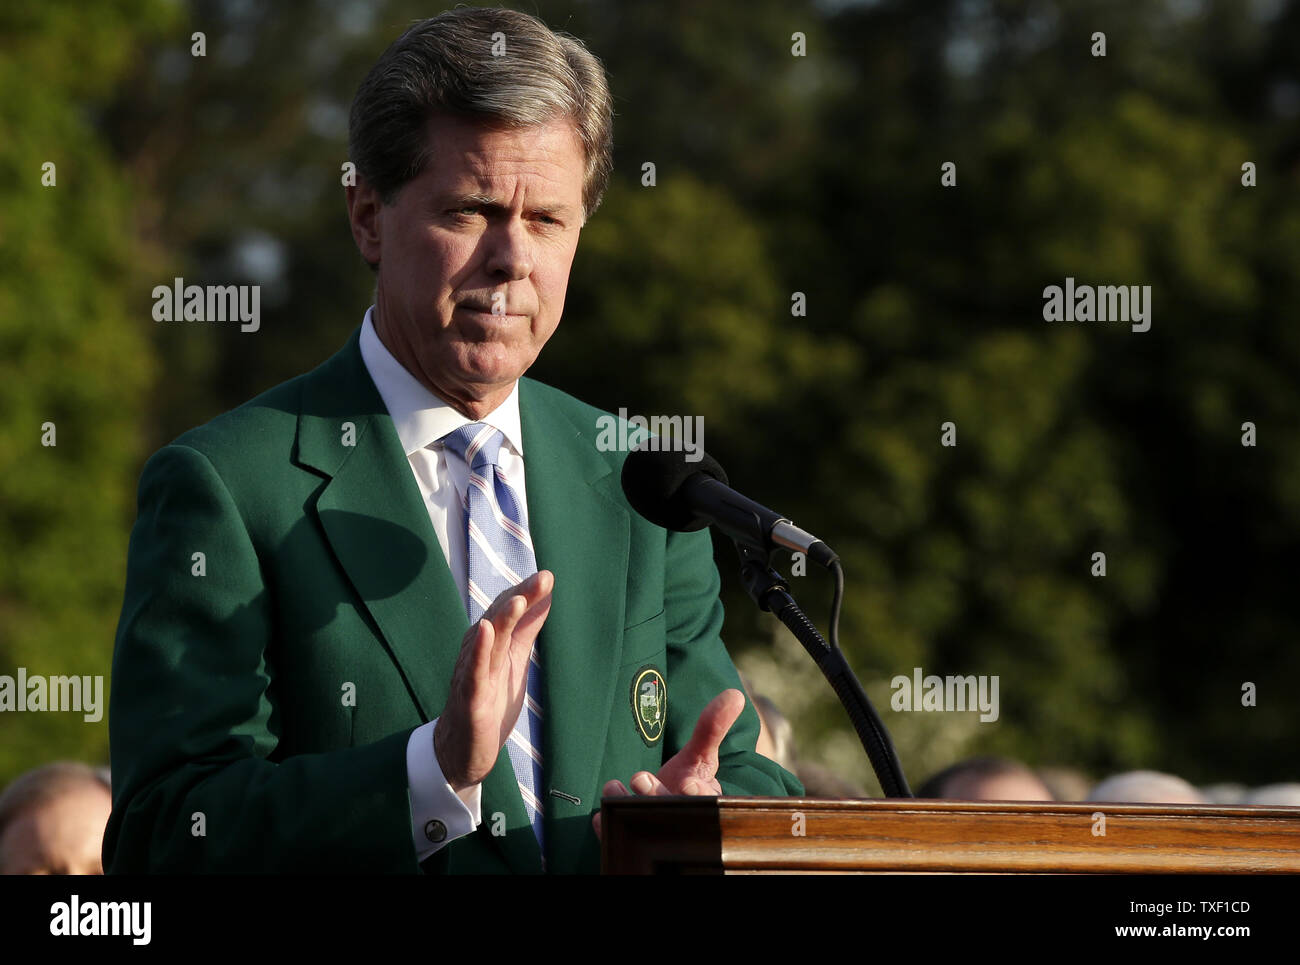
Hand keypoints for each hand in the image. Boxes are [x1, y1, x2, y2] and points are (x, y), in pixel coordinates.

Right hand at [434, 570, 553, 791]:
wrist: (462, 751)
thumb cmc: (489, 702)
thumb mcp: (514, 660)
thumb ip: (526, 629)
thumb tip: (544, 597)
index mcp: (491, 643)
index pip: (508, 610)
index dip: (527, 593)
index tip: (548, 576)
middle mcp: (478, 652)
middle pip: (499, 619)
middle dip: (520, 597)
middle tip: (543, 578)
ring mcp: (472, 675)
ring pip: (487, 642)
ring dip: (502, 619)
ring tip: (519, 599)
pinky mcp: (470, 699)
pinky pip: (474, 673)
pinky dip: (479, 651)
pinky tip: (486, 632)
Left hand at [592, 688, 744, 840]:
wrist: (665, 814)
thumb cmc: (686, 782)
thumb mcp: (699, 756)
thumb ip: (712, 728)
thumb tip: (735, 693)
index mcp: (707, 807)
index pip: (708, 807)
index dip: (699, 796)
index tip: (689, 783)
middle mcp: (687, 827)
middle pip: (676, 819)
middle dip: (658, 797)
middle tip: (641, 777)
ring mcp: (661, 838)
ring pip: (647, 830)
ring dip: (629, 807)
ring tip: (613, 786)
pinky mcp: (637, 848)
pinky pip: (621, 845)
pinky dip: (608, 830)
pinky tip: (599, 817)